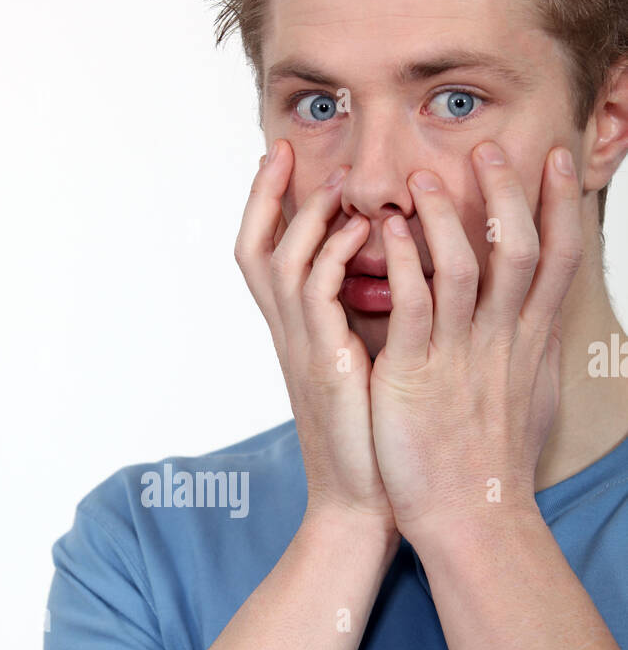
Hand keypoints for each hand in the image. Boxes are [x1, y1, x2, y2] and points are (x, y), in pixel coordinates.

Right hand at [235, 139, 395, 532]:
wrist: (362, 500)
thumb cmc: (374, 437)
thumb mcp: (367, 365)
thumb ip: (368, 317)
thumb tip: (397, 269)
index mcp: (297, 334)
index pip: (265, 257)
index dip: (268, 207)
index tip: (286, 162)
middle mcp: (289, 335)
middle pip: (251, 248)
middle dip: (264, 194)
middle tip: (286, 149)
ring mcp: (301, 348)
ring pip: (280, 259)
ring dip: (308, 214)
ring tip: (339, 184)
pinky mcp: (323, 362)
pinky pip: (315, 291)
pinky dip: (334, 253)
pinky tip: (364, 232)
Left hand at [369, 142, 581, 542]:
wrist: (470, 520)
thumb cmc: (489, 465)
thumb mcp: (527, 399)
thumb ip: (533, 354)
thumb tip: (545, 324)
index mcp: (528, 345)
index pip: (559, 259)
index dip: (560, 206)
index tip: (557, 159)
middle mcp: (502, 344)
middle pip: (521, 250)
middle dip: (510, 193)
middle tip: (493, 147)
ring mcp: (459, 359)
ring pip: (464, 269)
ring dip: (447, 217)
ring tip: (426, 177)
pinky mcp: (416, 377)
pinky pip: (411, 307)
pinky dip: (401, 265)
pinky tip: (387, 234)